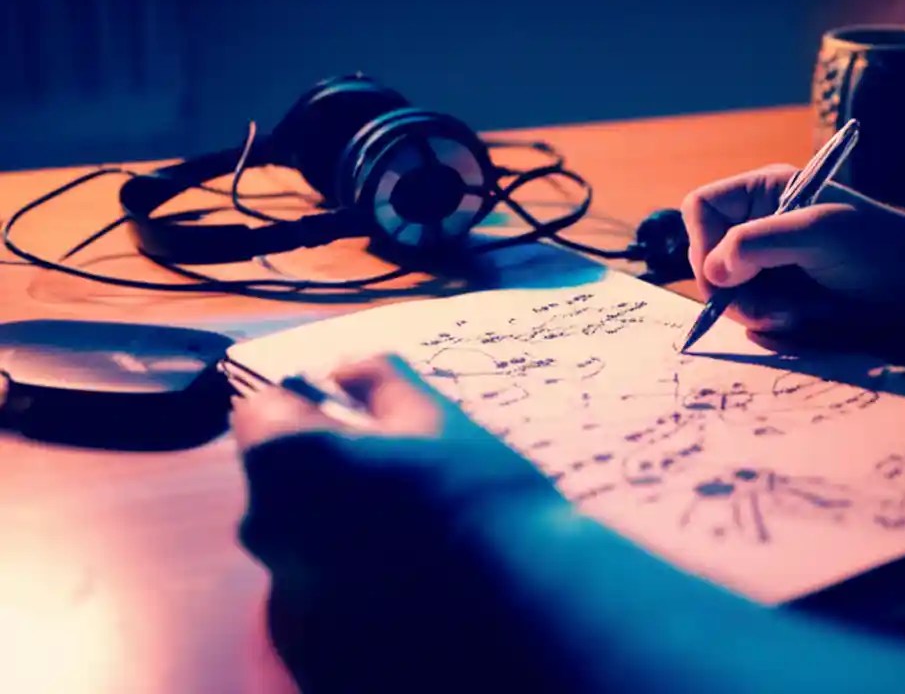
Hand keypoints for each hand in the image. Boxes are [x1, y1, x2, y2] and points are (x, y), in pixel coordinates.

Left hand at [230, 355, 560, 689]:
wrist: (529, 614)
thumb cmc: (482, 501)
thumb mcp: (437, 419)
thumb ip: (379, 380)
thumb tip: (345, 366)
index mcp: (287, 462)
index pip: (259, 408)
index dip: (302, 402)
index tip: (349, 411)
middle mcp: (267, 533)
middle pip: (280, 483)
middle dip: (326, 471)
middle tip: (402, 477)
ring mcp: (288, 601)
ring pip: (302, 545)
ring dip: (340, 533)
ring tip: (417, 538)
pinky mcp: (315, 653)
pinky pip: (324, 602)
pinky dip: (356, 589)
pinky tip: (415, 589)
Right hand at [681, 164, 904, 340]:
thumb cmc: (880, 248)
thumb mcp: (818, 234)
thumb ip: (757, 244)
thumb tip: (713, 271)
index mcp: (764, 192)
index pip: (700, 209)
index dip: (702, 244)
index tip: (725, 277)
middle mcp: (761, 224)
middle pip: (708, 259)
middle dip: (734, 289)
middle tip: (770, 308)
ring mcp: (771, 263)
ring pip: (729, 294)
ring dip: (757, 311)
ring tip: (800, 314)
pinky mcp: (784, 296)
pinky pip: (753, 315)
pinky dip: (773, 325)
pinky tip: (806, 321)